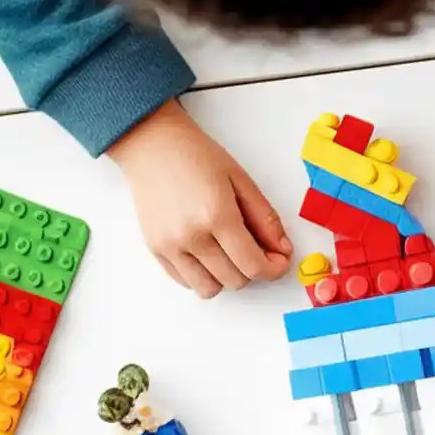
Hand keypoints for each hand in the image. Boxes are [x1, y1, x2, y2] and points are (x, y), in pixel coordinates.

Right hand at [108, 99, 292, 297]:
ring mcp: (170, 246)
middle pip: (235, 281)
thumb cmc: (196, 156)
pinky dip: (202, 275)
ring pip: (209, 289)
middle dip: (252, 270)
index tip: (279, 262)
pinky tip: (207, 253)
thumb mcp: (241, 180)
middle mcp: (191, 236)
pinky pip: (186, 282)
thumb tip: (283, 250)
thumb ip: (265, 218)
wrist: (151, 145)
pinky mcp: (155, 250)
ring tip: (228, 252)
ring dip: (226, 277)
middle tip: (256, 250)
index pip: (253, 265)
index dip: (273, 269)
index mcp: (217, 216)